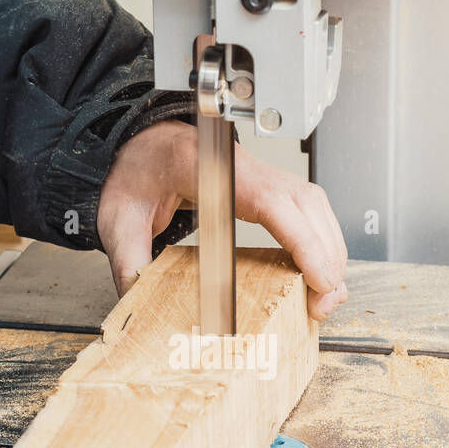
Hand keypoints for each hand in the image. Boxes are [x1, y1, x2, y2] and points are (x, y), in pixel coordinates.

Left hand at [97, 119, 348, 319]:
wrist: (140, 146)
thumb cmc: (135, 171)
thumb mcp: (118, 218)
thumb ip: (128, 258)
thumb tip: (139, 300)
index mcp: (211, 170)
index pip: (273, 201)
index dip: (304, 241)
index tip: (319, 277)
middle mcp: (245, 167)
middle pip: (306, 204)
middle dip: (326, 255)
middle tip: (325, 301)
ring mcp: (262, 173)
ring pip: (315, 206)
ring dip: (330, 249)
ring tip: (327, 293)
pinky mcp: (267, 186)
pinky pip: (308, 209)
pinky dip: (322, 240)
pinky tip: (320, 268)